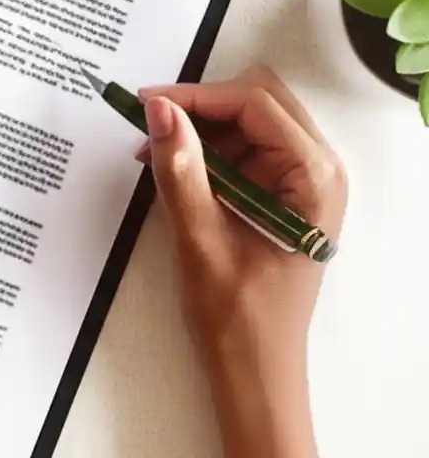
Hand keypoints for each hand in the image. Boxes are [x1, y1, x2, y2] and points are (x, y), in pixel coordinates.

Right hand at [140, 66, 345, 457]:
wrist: (254, 368)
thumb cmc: (237, 316)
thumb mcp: (200, 240)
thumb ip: (181, 171)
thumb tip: (159, 111)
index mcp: (314, 178)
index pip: (256, 104)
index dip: (198, 96)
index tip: (146, 105)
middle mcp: (317, 170)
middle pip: (259, 100)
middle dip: (200, 105)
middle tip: (148, 123)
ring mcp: (300, 180)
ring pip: (248, 120)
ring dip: (200, 128)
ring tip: (154, 154)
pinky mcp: (279, 193)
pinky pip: (243, 149)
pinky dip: (206, 151)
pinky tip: (174, 171)